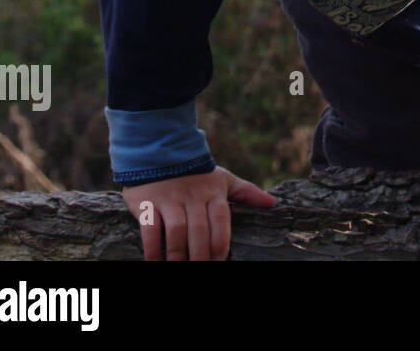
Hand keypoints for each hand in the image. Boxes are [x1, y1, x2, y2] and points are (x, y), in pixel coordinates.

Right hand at [121, 165, 276, 259]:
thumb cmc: (195, 173)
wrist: (160, 151)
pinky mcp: (147, 202)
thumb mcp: (223, 178)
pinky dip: (152, 247)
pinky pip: (150, 228)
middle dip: (200, 254)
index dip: (220, 242)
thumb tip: (272, 203)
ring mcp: (169, 200)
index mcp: (212, 192)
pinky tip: (155, 261)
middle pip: (199, 229)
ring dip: (177, 254)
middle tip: (200, 269)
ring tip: (178, 268)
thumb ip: (246, 192)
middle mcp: (192, 197)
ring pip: (176, 230)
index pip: (220, 219)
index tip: (220, 261)